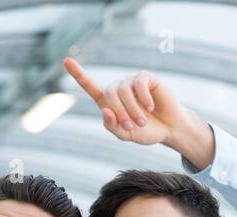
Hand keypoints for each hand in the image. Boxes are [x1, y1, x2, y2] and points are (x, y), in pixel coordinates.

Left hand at [64, 59, 180, 145]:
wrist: (170, 128)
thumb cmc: (147, 131)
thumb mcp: (126, 135)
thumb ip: (112, 127)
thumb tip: (104, 110)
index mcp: (109, 102)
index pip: (91, 86)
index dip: (78, 74)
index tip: (66, 60)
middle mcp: (118, 89)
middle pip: (109, 94)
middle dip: (118, 112)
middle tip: (130, 126)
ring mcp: (132, 82)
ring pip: (123, 91)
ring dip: (131, 109)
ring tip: (141, 121)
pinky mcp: (145, 78)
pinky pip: (138, 83)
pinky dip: (143, 98)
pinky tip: (151, 107)